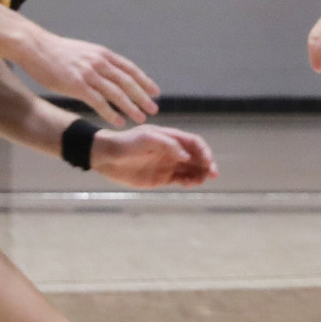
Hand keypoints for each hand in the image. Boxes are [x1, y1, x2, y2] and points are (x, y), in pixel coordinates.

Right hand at [20, 31, 158, 126]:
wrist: (34, 47)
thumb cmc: (55, 52)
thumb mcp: (83, 52)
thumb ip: (96, 61)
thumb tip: (107, 70)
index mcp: (102, 54)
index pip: (129, 68)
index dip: (144, 81)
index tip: (155, 92)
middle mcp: (99, 62)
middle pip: (127, 81)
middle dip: (143, 96)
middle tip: (154, 109)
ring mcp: (88, 73)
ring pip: (116, 93)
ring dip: (131, 107)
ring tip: (141, 118)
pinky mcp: (76, 84)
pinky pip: (99, 101)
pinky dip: (111, 112)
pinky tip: (119, 121)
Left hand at [90, 124, 216, 188]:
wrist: (107, 157)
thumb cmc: (126, 143)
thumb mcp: (146, 138)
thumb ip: (167, 145)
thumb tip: (186, 156)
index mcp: (170, 138)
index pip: (194, 143)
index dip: (204, 151)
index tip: (208, 161)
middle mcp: (172, 151)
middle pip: (196, 157)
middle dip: (207, 164)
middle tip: (213, 174)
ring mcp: (168, 165)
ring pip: (191, 170)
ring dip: (200, 174)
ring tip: (203, 180)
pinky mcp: (162, 178)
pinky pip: (180, 179)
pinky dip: (189, 182)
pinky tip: (192, 184)